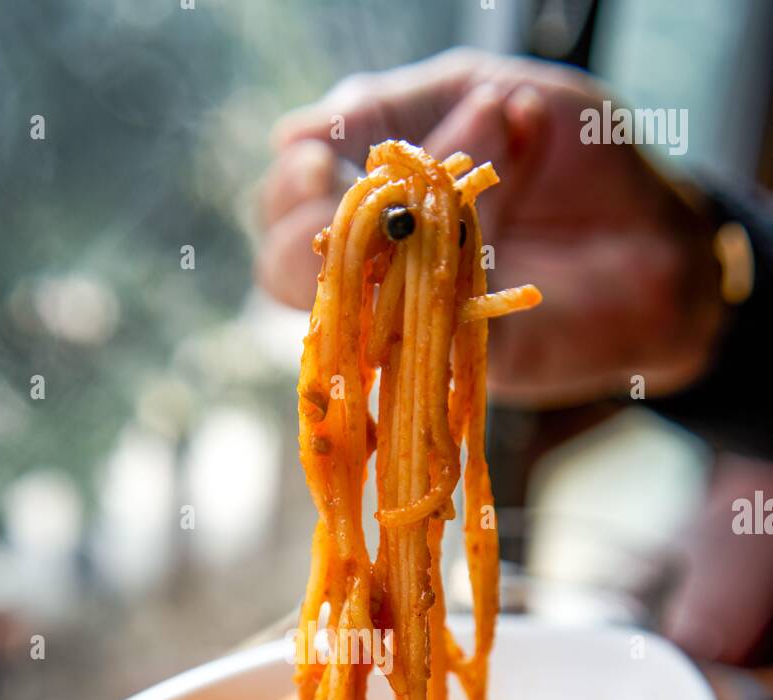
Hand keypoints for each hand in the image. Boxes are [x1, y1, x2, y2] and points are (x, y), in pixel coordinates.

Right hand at [258, 50, 723, 406]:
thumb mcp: (499, 95)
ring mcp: (406, 310)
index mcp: (375, 175)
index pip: (292, 178)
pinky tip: (460, 264)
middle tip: (342, 199)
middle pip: (280, 252)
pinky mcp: (448, 360)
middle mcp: (377, 249)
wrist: (663, 245)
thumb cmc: (582, 156)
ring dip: (355, 264)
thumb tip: (315, 131)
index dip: (295, 173)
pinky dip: (421, 308)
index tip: (323, 162)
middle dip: (298, 224)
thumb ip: (416, 113)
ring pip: (325, 308)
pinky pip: (401, 353)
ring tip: (420, 219)